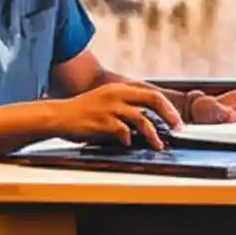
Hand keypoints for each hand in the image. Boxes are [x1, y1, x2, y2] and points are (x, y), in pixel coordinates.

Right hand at [54, 84, 183, 149]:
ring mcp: (109, 108)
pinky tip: (127, 144)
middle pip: (152, 100)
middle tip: (177, 128)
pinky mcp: (101, 122)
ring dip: (152, 134)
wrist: (58, 116)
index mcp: (121, 89)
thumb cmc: (84, 112)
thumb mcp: (107, 100)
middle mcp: (117, 95)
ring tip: (158, 145)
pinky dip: (128, 139)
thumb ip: (126, 105)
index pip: (152, 93)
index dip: (168, 106)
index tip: (176, 120)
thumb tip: (149, 118)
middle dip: (169, 115)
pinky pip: (122, 131)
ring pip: (141, 119)